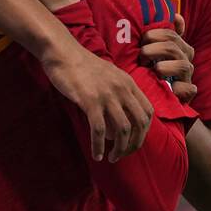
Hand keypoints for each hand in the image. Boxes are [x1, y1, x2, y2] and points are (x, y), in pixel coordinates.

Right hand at [41, 38, 153, 161]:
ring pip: (122, 130)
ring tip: (112, 158)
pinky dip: (99, 146)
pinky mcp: (90, 101)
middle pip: (139, 124)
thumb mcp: (108, 76)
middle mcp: (122, 89)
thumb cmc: (81, 66)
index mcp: (128, 83)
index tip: (133, 141)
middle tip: (123, 154)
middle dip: (134, 144)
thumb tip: (115, 128)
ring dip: (119, 149)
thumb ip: (117, 96)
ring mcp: (107, 95)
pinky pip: (99, 130)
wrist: (62, 53)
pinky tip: (96, 155)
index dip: (144, 131)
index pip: (148, 112)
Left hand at [140, 12, 196, 103]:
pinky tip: (169, 88)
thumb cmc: (150, 71)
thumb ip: (155, 35)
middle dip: (152, 48)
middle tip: (141, 55)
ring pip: (181, 64)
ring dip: (161, 67)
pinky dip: (178, 88)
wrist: (157, 98)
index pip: (172, 32)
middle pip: (172, 44)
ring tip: (150, 70)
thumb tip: (175, 15)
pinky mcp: (188, 92)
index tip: (145, 37)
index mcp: (178, 45)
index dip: (157, 32)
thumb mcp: (149, 52)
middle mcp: (185, 57)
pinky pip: (188, 88)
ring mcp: (188, 74)